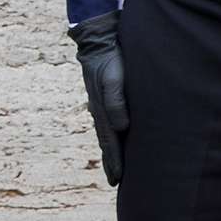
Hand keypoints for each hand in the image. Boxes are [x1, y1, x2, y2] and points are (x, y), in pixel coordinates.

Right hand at [68, 9, 127, 186]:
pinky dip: (113, 136)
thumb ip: (116, 101)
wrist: (99, 38)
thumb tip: (121, 127)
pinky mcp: (106, 96)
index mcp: (101, 110)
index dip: (114, 162)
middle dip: (112, 162)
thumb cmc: (110, 58)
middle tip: (116, 182)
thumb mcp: (113, 77)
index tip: (118, 180)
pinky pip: (110, 122)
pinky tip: (118, 138)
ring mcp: (101, 104)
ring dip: (112, 151)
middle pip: (106, 142)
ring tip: (117, 166)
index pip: (109, 142)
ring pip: (108, 134)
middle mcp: (99, 110)